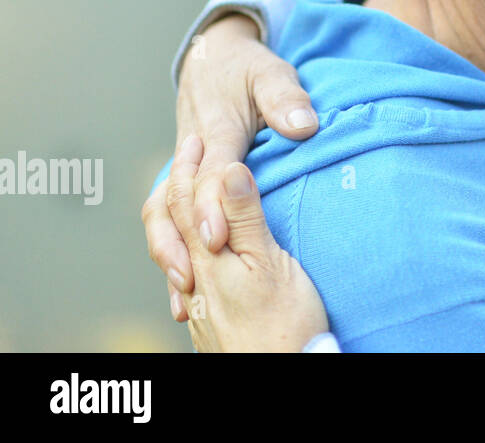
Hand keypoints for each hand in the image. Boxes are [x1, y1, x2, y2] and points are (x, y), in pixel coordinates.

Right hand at [142, 12, 317, 320]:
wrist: (213, 58)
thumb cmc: (249, 70)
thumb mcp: (271, 73)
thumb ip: (286, 98)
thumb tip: (304, 127)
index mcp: (216, 129)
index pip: (210, 173)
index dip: (212, 206)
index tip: (219, 238)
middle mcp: (191, 153)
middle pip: (174, 202)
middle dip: (179, 241)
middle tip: (193, 279)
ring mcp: (181, 168)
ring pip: (160, 213)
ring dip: (167, 251)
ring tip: (183, 293)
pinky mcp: (181, 180)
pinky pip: (166, 216)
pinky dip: (169, 248)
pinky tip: (181, 287)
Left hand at [167, 134, 328, 351]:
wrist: (278, 374)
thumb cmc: (283, 325)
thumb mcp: (270, 264)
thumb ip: (245, 218)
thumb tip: (228, 169)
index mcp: (209, 256)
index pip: (187, 201)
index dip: (191, 166)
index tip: (198, 139)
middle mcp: (195, 277)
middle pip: (173, 223)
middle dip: (178, 185)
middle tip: (188, 155)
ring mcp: (198, 301)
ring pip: (177, 249)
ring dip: (179, 217)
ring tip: (187, 198)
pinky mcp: (208, 320)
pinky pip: (188, 273)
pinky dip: (188, 249)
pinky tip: (197, 259)